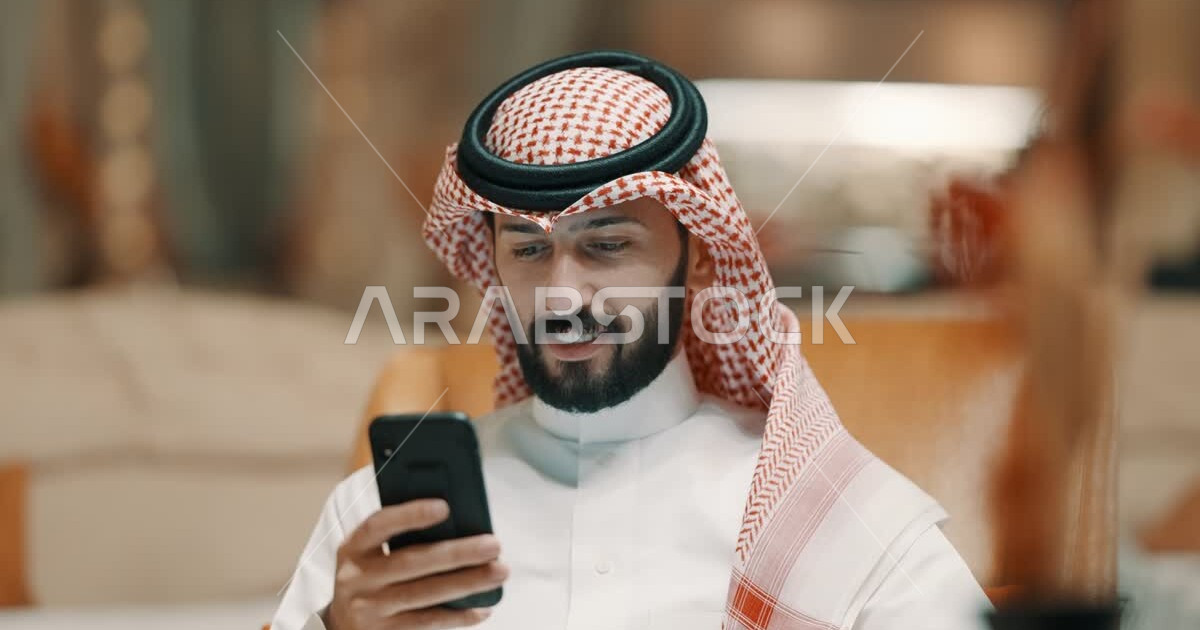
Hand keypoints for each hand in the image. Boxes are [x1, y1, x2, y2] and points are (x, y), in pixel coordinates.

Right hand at [325, 499, 506, 628]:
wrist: (342, 629)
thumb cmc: (372, 580)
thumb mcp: (371, 556)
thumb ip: (399, 539)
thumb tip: (455, 523)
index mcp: (353, 548)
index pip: (379, 525)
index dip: (410, 514)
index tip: (445, 506)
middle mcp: (357, 578)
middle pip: (412, 561)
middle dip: (457, 552)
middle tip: (493, 545)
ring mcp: (370, 609)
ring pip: (425, 593)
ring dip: (467, 582)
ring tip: (499, 572)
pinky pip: (428, 622)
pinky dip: (459, 615)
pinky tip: (482, 607)